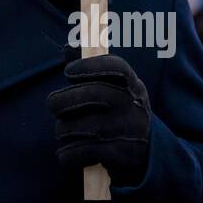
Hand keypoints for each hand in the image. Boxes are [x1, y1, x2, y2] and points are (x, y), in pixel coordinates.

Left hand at [46, 54, 151, 186]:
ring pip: (80, 125)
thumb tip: (69, 45)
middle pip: (91, 94)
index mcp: (133, 85)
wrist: (149, 157)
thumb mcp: (115, 90)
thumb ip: (90, 69)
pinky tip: (68, 153)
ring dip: (63, 130)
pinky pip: (80, 151)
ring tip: (64, 131)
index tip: (68, 71)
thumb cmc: (120, 116)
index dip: (89, 66)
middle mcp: (134, 106)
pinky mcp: (121, 156)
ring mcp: (129, 131)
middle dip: (63, 100)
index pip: (116, 67)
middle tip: (53, 105)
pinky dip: (67, 154)